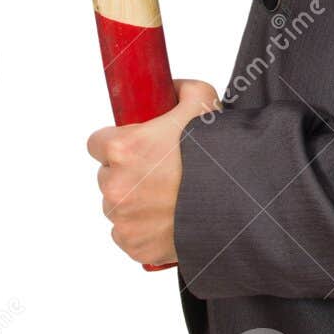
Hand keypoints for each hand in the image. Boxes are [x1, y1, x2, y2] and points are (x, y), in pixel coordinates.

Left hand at [87, 79, 219, 265]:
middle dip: (126, 173)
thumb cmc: (217, 153)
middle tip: (157, 171)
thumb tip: (169, 88)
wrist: (237, 203)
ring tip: (166, 196)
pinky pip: (127, 234)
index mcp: (123, 148)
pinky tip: (165, 218)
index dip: (116, 142)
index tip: (133, 145)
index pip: (95, 143)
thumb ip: (179, 89)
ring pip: (116, 206)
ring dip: (133, 201)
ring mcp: (123, 219)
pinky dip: (141, 229)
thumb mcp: (203, 100)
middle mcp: (116, 185)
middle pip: (106, 176)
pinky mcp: (134, 246)